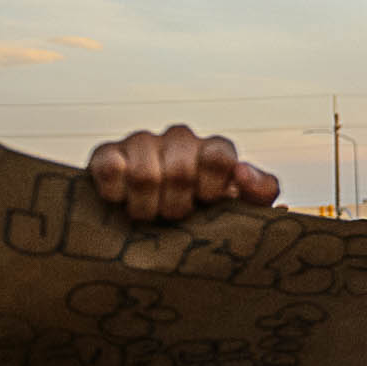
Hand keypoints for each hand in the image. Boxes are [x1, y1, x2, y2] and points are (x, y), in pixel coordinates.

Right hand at [87, 126, 279, 223]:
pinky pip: (109, 169)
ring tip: (149, 215)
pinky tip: (122, 202)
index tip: (206, 204)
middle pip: (179, 172)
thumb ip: (260, 191)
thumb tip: (241, 172)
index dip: (210, 188)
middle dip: (176, 207)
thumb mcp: (243, 209)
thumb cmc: (204, 218)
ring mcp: (142, 142)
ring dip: (146, 208)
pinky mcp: (106, 153)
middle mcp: (180, 138)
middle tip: (174, 218)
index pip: (218, 156)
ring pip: (143, 175)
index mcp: (214, 149)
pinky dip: (115, 194)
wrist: (152, 227)